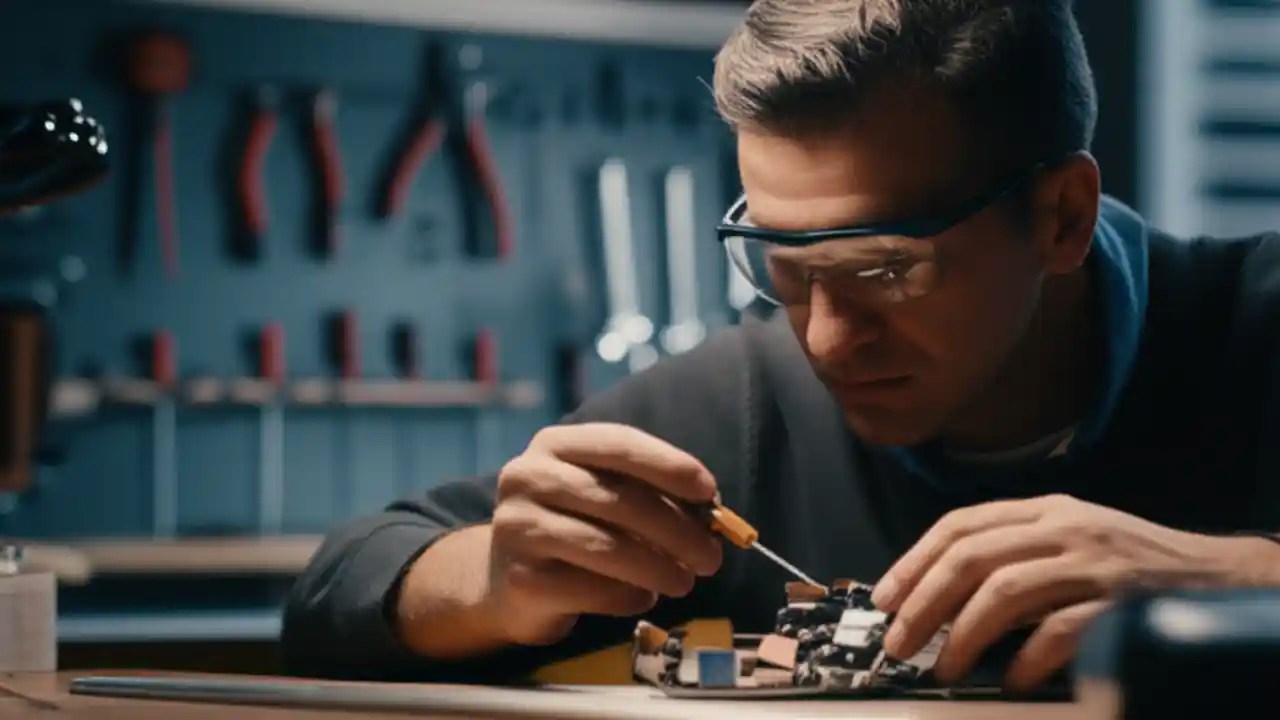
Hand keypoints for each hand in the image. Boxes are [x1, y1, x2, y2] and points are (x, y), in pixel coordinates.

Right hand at [485, 423, 723, 645]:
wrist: (506, 579)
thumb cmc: (572, 527)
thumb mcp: (602, 496)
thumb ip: (647, 494)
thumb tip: (710, 513)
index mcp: (554, 444)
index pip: (620, 444)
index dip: (669, 465)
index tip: (709, 492)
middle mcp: (528, 477)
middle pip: (620, 499)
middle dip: (677, 530)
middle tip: (711, 556)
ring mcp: (519, 527)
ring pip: (607, 547)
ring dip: (659, 568)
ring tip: (685, 582)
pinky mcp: (521, 579)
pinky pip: (592, 589)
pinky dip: (629, 596)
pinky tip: (644, 598)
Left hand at [870, 494, 1271, 691]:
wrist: (1219, 577)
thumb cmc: (1134, 564)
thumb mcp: (1070, 539)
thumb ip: (1014, 553)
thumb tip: (940, 594)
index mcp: (1044, 510)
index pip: (960, 525)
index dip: (914, 560)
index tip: (886, 597)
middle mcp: (1063, 528)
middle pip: (971, 557)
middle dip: (924, 601)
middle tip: (899, 640)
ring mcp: (1092, 562)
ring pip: (1004, 590)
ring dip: (963, 633)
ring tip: (944, 666)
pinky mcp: (1119, 601)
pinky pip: (1059, 629)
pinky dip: (1028, 658)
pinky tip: (1014, 682)